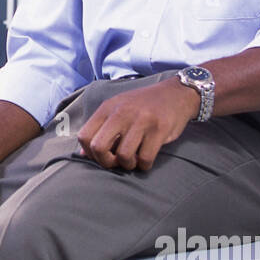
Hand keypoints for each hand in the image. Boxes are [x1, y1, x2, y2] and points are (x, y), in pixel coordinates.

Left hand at [76, 79, 199, 170]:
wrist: (176, 94)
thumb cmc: (143, 106)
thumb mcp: (118, 109)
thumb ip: (101, 128)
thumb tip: (84, 153)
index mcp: (107, 108)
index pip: (84, 136)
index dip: (90, 153)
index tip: (102, 155)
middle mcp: (121, 113)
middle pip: (99, 147)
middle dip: (106, 162)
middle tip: (116, 162)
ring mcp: (141, 121)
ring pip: (123, 156)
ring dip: (128, 165)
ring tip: (134, 159)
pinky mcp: (159, 129)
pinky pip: (145, 158)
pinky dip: (144, 165)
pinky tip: (146, 159)